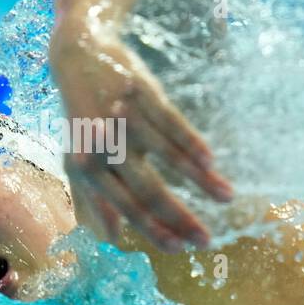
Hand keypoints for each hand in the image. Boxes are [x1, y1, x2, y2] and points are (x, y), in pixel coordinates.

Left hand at [49, 23, 233, 251]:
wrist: (78, 55)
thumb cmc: (82, 119)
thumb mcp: (76, 158)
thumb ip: (90, 200)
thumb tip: (109, 241)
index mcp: (86, 166)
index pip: (125, 206)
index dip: (153, 230)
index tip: (180, 249)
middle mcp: (104, 143)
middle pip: (148, 188)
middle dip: (180, 218)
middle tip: (207, 239)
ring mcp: (125, 116)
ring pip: (169, 156)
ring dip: (201, 181)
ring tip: (227, 199)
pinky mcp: (143, 92)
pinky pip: (173, 124)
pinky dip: (194, 145)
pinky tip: (212, 164)